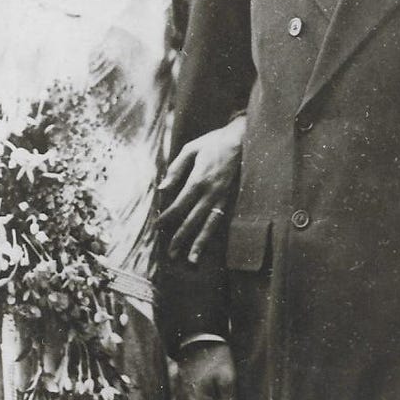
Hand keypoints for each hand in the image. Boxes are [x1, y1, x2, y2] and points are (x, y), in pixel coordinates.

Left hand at [158, 114, 245, 263]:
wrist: (242, 140)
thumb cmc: (213, 142)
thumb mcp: (191, 149)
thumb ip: (175, 169)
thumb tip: (162, 188)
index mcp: (199, 179)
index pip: (180, 203)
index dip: (168, 216)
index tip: (158, 226)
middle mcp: (212, 192)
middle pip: (194, 220)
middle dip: (181, 237)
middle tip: (171, 253)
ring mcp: (222, 197)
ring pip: (209, 225)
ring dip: (200, 243)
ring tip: (191, 260)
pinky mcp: (229, 199)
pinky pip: (219, 220)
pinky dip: (211, 234)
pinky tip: (205, 244)